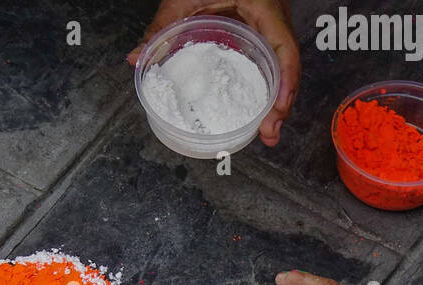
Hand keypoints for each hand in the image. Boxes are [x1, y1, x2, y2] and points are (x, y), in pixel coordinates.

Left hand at [129, 0, 300, 146]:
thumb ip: (162, 27)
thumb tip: (135, 58)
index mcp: (263, 6)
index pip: (284, 48)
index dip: (284, 82)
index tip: (276, 112)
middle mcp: (273, 15)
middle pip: (287, 63)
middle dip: (281, 102)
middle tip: (269, 134)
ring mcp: (270, 22)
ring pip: (282, 64)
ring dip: (277, 98)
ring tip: (267, 130)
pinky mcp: (261, 29)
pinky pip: (271, 58)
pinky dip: (269, 84)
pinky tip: (261, 107)